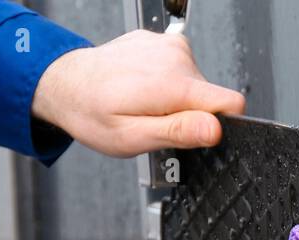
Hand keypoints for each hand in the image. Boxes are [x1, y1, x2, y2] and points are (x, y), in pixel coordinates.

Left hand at [31, 30, 244, 157]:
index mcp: (173, 84)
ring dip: (177, 100)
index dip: (218, 126)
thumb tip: (214, 129)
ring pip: (198, 85)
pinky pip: (184, 71)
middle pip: (212, 98)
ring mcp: (169, 46)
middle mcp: (175, 58)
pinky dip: (167, 83)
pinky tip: (142, 89)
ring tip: (145, 105)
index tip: (194, 133)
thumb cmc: (92, 113)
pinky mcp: (165, 42)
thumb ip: (178, 133)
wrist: (66, 84)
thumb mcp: (133, 138)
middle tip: (155, 121)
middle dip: (189, 115)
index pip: (231, 104)